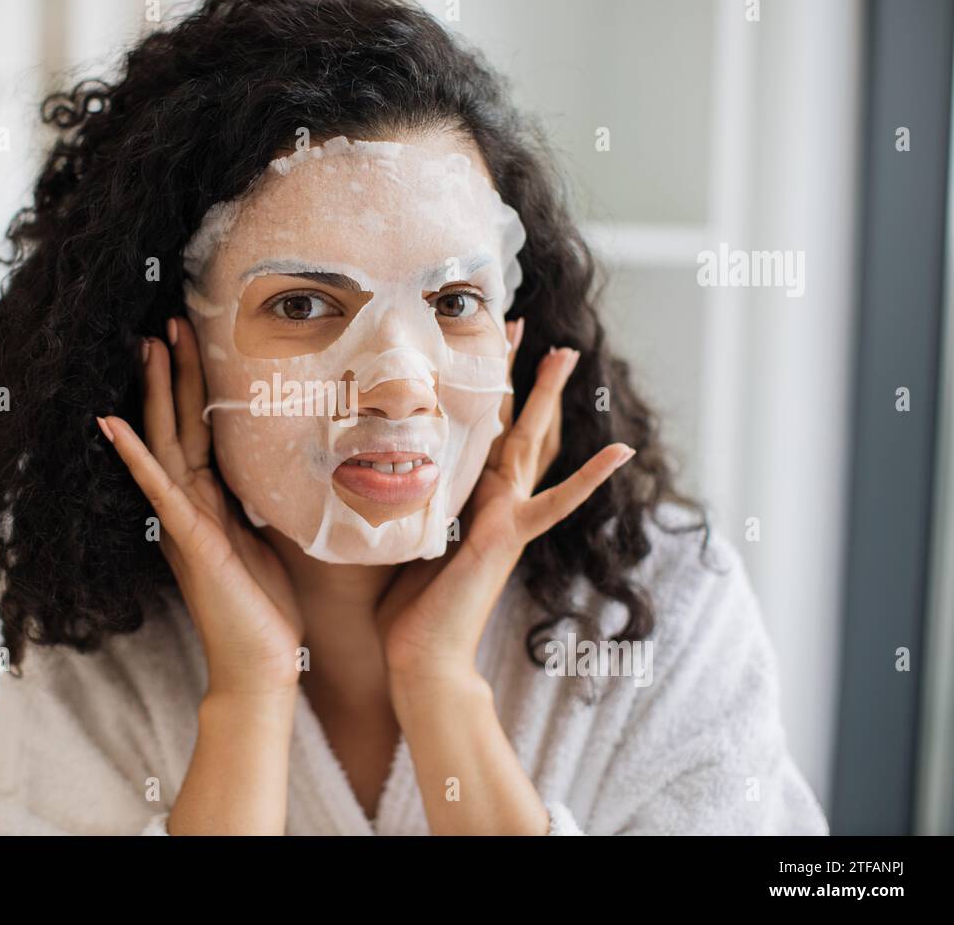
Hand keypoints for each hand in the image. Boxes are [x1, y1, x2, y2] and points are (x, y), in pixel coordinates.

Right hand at [97, 317, 302, 697]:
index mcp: (211, 501)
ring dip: (156, 393)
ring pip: (167, 443)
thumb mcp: (270, 537)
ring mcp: (185, 521)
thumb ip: (264, 498)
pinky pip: (161, 491)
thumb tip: (286, 461)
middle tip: (168, 317)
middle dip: (173, 371)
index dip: (196, 383)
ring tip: (147, 344)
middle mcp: (191, 504)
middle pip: (178, 424)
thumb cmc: (268, 607)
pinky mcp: (191, 542)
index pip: (200, 429)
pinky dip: (136, 456)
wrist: (261, 665)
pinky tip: (114, 424)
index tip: (196, 336)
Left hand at [376, 319, 634, 682]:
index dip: (481, 388)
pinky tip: (622, 451)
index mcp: (468, 498)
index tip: (475, 345)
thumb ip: (398, 500)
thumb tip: (359, 465)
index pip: (479, 432)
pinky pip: (554, 503)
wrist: (421, 659)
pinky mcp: (508, 537)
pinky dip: (588, 479)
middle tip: (525, 323)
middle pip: (510, 424)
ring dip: (548, 399)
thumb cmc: (406, 610)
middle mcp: (492, 502)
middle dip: (517, 374)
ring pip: (532, 445)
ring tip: (567, 354)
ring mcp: (506, 517)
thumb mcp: (396, 536)